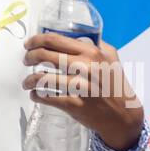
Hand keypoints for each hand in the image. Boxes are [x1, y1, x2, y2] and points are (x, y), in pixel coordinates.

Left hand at [21, 32, 144, 149]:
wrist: (123, 115)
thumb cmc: (115, 84)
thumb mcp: (111, 57)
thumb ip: (94, 43)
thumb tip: (73, 34)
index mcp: (91, 52)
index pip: (55, 40)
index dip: (36, 40)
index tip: (28, 44)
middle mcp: (84, 67)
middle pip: (44, 55)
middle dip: (29, 57)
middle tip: (26, 60)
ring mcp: (79, 87)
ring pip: (42, 78)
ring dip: (29, 80)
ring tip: (27, 82)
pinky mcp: (74, 105)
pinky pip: (47, 97)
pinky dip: (36, 95)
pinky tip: (35, 94)